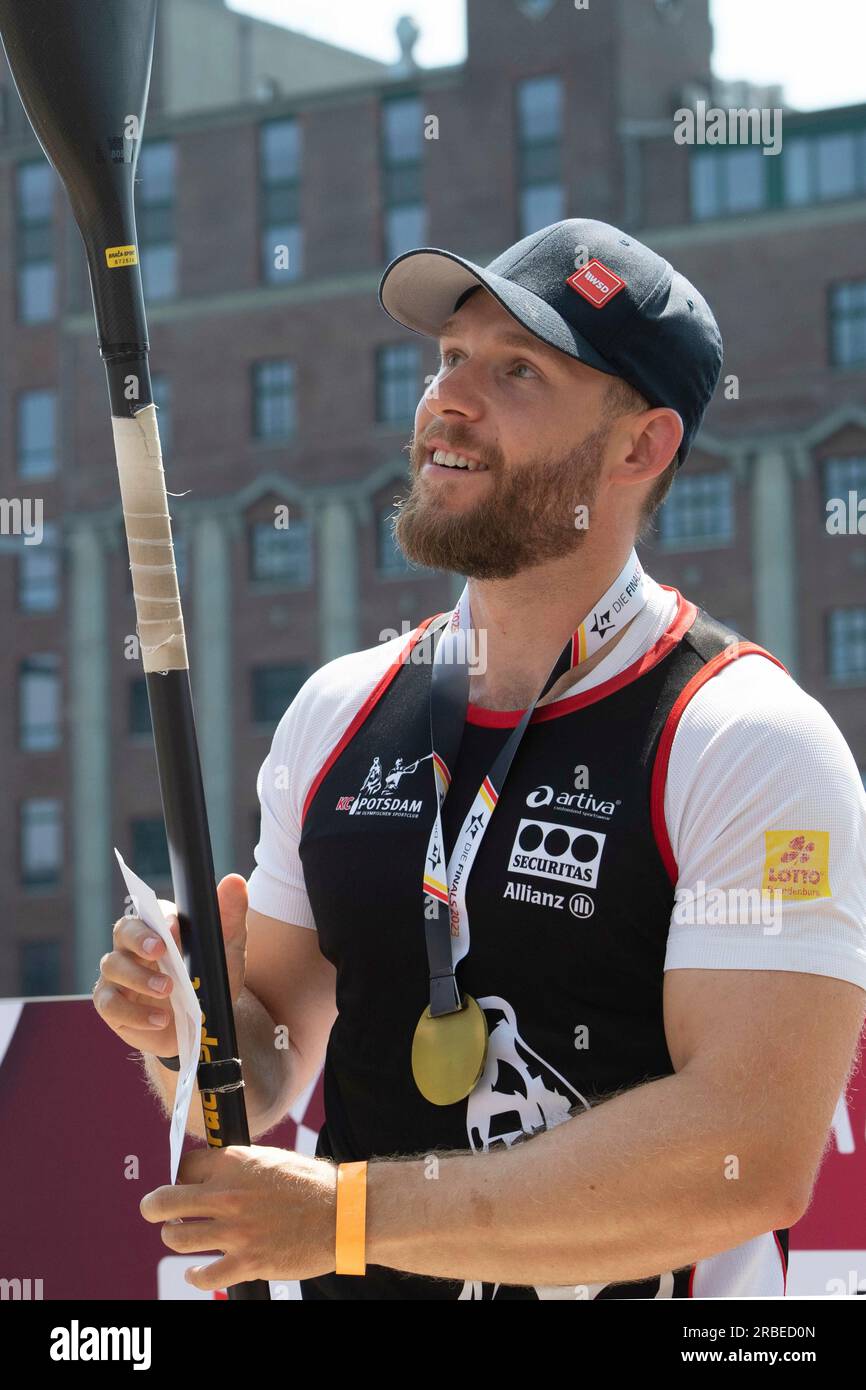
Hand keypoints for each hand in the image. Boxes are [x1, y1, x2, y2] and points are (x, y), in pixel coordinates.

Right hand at [92, 873, 249, 1056]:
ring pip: (113, 966)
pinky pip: (109, 1004)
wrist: (205, 1024)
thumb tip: (234, 880)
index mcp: (159, 927)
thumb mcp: (227, 949)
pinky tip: (159, 1019)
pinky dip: (134, 1013)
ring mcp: (119, 975)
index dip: (159, 919)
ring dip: (139, 978)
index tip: (173, 927)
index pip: (152, 912)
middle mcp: (133, 946)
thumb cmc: (210, 979)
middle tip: (160, 951)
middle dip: (140, 939)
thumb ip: (229, 915)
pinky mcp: (111, 1005)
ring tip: (167, 990)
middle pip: (124, 931)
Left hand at [140, 1145, 338, 1289]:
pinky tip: (197, 1271)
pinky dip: (195, 1276)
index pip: (183, 1167)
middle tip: (156, 1211)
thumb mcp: (269, 1160)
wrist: (342, 1213)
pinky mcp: (246, 1262)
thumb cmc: (309, 1184)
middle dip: (154, 1207)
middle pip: (163, 1202)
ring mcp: (234, 1231)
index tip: (184, 1185)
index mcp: (233, 1162)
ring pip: (176, 1238)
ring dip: (175, 1238)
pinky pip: (202, 1275)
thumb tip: (211, 1176)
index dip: (180, 1176)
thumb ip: (237, 1167)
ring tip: (182, 1237)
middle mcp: (227, 1195)